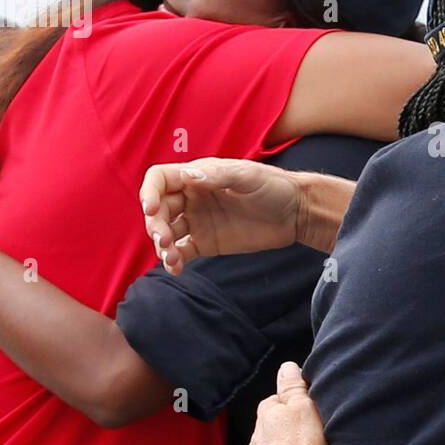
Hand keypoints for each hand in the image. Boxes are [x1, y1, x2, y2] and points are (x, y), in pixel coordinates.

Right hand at [140, 158, 302, 274]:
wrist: (296, 212)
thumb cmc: (273, 186)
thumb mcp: (247, 176)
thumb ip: (218, 176)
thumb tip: (188, 176)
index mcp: (197, 175)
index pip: (159, 180)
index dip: (149, 192)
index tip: (150, 209)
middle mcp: (192, 197)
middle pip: (158, 209)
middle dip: (155, 225)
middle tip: (165, 240)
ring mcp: (197, 221)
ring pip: (166, 232)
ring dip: (162, 245)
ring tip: (171, 257)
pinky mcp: (205, 243)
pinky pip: (181, 252)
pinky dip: (173, 260)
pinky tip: (176, 268)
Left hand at [245, 362, 329, 444]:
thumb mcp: (302, 407)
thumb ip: (293, 386)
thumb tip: (286, 366)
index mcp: (265, 418)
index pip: (272, 403)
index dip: (287, 404)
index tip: (302, 409)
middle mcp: (254, 443)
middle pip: (267, 431)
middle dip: (281, 432)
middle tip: (304, 436)